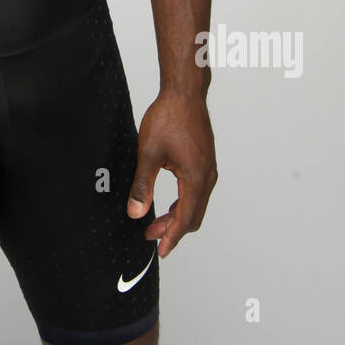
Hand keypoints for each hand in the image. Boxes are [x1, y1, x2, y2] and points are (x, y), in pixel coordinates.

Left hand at [127, 88, 217, 257]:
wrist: (184, 93)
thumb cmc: (169, 117)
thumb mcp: (148, 153)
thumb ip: (142, 185)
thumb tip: (136, 212)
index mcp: (195, 178)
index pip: (184, 219)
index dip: (171, 238)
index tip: (161, 251)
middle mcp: (207, 176)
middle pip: (193, 215)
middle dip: (173, 229)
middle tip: (151, 235)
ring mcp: (209, 168)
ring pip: (196, 204)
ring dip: (178, 215)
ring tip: (156, 221)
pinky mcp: (206, 161)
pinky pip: (198, 191)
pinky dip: (184, 202)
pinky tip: (170, 201)